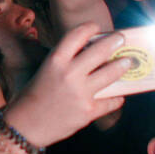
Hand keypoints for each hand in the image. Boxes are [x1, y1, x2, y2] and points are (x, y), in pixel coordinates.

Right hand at [1, 23, 134, 146]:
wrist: (26, 126)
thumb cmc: (33, 96)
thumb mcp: (44, 71)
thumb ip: (64, 61)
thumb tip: (90, 52)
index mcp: (55, 60)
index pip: (78, 34)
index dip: (90, 27)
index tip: (96, 27)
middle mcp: (69, 73)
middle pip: (100, 50)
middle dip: (115, 41)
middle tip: (121, 39)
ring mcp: (81, 92)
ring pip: (111, 73)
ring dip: (123, 65)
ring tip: (128, 62)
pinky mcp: (88, 110)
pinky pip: (111, 100)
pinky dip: (116, 98)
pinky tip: (117, 96)